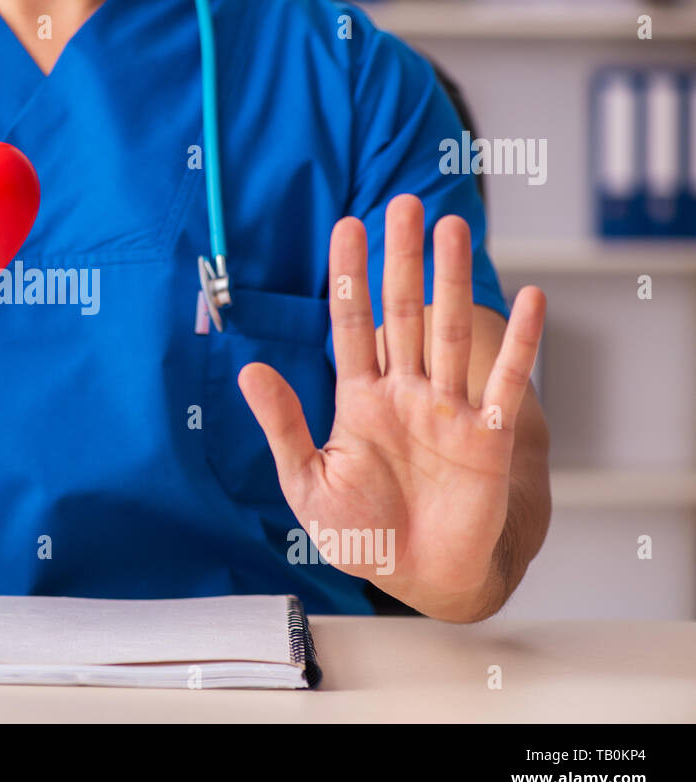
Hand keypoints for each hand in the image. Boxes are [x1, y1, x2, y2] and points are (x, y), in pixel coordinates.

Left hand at [238, 195, 545, 620]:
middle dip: (401, 259)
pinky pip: (509, 381)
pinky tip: (531, 299)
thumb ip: (284, 425)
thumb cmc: (361, 535)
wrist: (417, 578)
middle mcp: (405, 393)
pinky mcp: (489, 437)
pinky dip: (521, 342)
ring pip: (448, 332)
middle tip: (402, 204)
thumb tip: (249, 370)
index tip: (346, 226)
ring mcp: (448, 410)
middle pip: (402, 312)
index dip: (349, 277)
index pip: (351, 325)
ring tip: (452, 227)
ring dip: (451, 280)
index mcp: (359, 401)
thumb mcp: (307, 481)